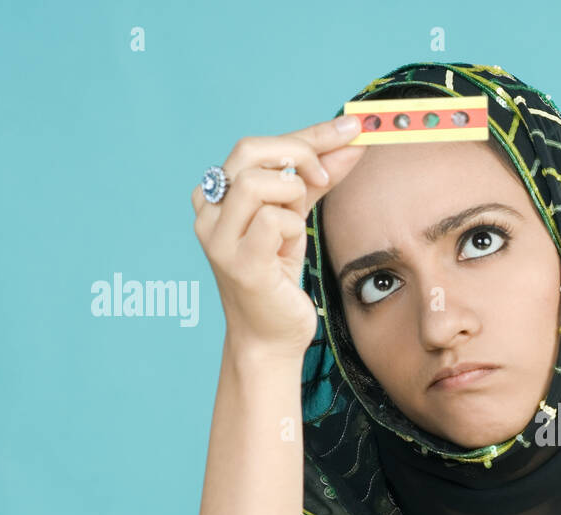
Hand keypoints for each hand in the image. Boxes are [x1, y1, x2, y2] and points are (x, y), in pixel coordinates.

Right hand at [191, 115, 366, 360]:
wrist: (270, 339)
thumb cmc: (278, 279)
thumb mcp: (296, 220)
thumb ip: (318, 180)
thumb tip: (352, 142)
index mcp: (216, 196)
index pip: (257, 147)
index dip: (308, 134)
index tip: (350, 129)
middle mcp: (208, 213)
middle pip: (250, 151)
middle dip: (301, 154)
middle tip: (327, 175)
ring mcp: (218, 238)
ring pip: (258, 182)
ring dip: (293, 195)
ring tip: (297, 225)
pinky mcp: (239, 263)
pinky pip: (273, 220)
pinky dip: (292, 229)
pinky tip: (289, 251)